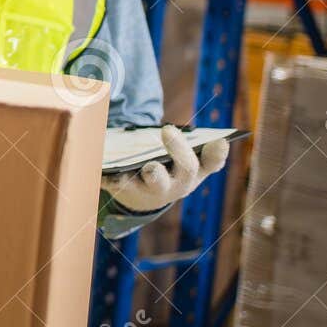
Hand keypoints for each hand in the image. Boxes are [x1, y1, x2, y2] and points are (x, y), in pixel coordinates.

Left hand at [102, 125, 229, 212]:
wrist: (144, 196)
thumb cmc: (169, 168)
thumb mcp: (185, 158)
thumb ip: (197, 146)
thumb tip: (213, 137)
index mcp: (196, 170)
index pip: (212, 162)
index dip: (217, 152)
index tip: (220, 140)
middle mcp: (179, 183)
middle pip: (186, 168)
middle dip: (179, 150)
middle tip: (169, 130)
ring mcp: (155, 190)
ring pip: (156, 182)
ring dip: (152, 172)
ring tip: (147, 163)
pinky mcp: (129, 191)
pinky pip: (119, 183)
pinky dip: (111, 175)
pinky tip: (105, 166)